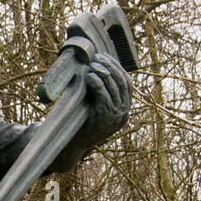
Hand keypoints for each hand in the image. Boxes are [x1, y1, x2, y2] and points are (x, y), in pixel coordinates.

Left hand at [50, 52, 132, 172]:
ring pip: (114, 89)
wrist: (73, 144)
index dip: (117, 67)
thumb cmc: (82, 121)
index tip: (105, 57)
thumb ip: (102, 91)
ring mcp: (115, 118)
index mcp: (124, 108)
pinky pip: (104, 98)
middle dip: (110, 67)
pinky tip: (90, 76)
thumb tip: (98, 66)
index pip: (127, 83)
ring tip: (92, 65)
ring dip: (103, 73)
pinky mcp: (104, 120)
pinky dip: (98, 85)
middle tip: (97, 57)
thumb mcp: (96, 104)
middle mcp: (123, 113)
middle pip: (122, 83)